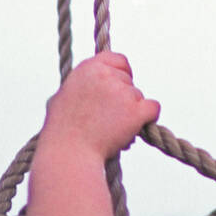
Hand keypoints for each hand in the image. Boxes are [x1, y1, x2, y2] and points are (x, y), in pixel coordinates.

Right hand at [38, 52, 159, 161]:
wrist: (69, 155)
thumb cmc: (62, 132)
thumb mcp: (63, 97)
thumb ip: (80, 85)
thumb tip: (87, 84)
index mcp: (88, 68)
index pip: (118, 60)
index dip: (122, 72)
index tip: (121, 83)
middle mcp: (107, 75)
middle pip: (128, 81)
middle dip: (124, 97)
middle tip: (109, 117)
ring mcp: (122, 92)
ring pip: (138, 97)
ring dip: (131, 112)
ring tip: (111, 130)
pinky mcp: (135, 110)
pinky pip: (153, 108)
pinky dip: (149, 117)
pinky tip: (139, 126)